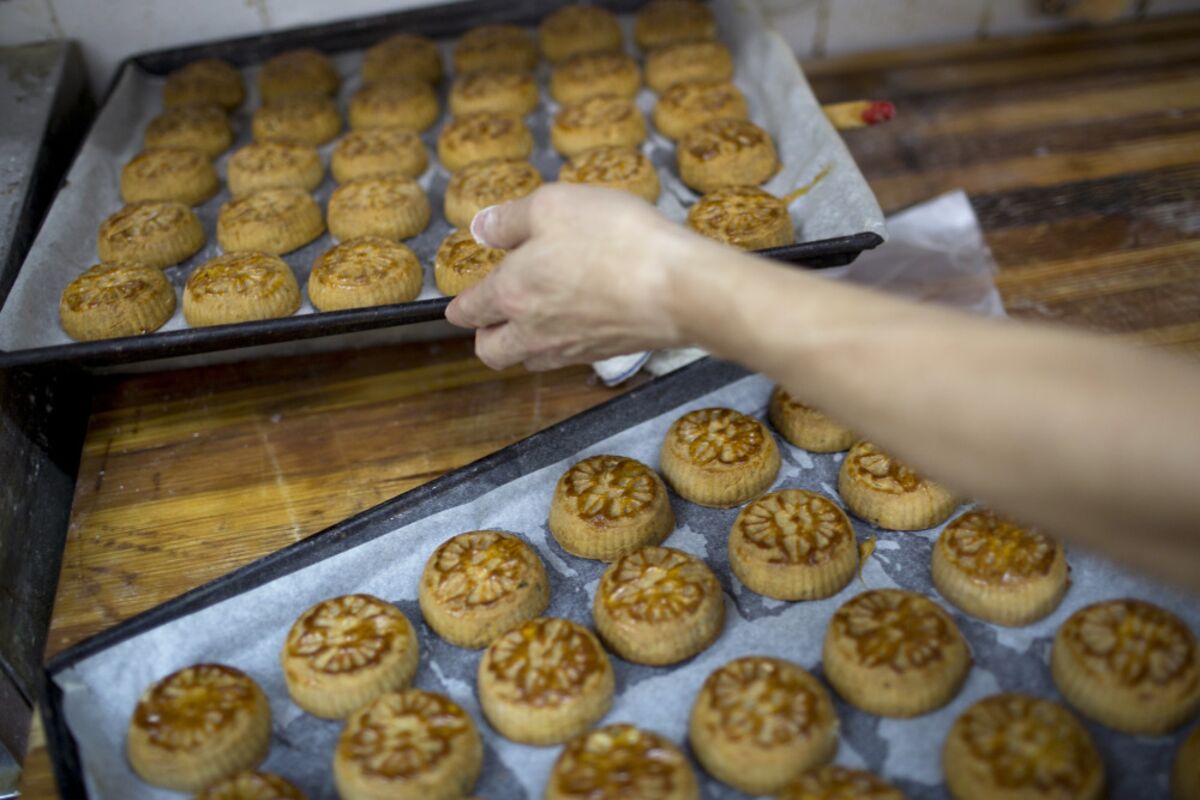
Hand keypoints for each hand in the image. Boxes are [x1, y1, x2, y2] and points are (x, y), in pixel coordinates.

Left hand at [444, 184, 687, 369]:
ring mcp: (571, 349)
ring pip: (530, 359)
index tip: (457, 304)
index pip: (469, 310)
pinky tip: (577, 319)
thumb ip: (509, 219)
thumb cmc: (615, 239)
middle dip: (485, 335)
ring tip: (535, 317)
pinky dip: (561, 344)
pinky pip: (568, 359)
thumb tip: (481, 229)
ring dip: (522, 343)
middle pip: (492, 351)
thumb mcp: (553, 204)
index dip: (459, 306)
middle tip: (493, 314)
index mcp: (511, 293)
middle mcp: (534, 330)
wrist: (679, 288)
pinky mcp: (605, 353)